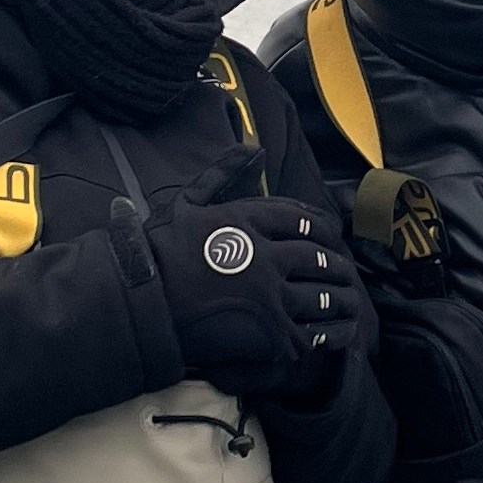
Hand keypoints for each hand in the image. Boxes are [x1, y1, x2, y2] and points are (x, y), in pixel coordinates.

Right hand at [122, 186, 367, 398]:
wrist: (140, 307)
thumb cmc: (155, 254)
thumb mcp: (186, 203)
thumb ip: (222, 173)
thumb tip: (255, 149)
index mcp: (247, 223)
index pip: (298, 218)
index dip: (319, 226)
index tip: (329, 234)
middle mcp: (265, 257)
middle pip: (315, 257)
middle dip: (332, 264)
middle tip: (340, 270)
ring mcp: (269, 297)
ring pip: (319, 296)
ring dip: (335, 298)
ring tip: (343, 302)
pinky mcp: (268, 334)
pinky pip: (310, 333)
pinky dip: (326, 334)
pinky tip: (334, 333)